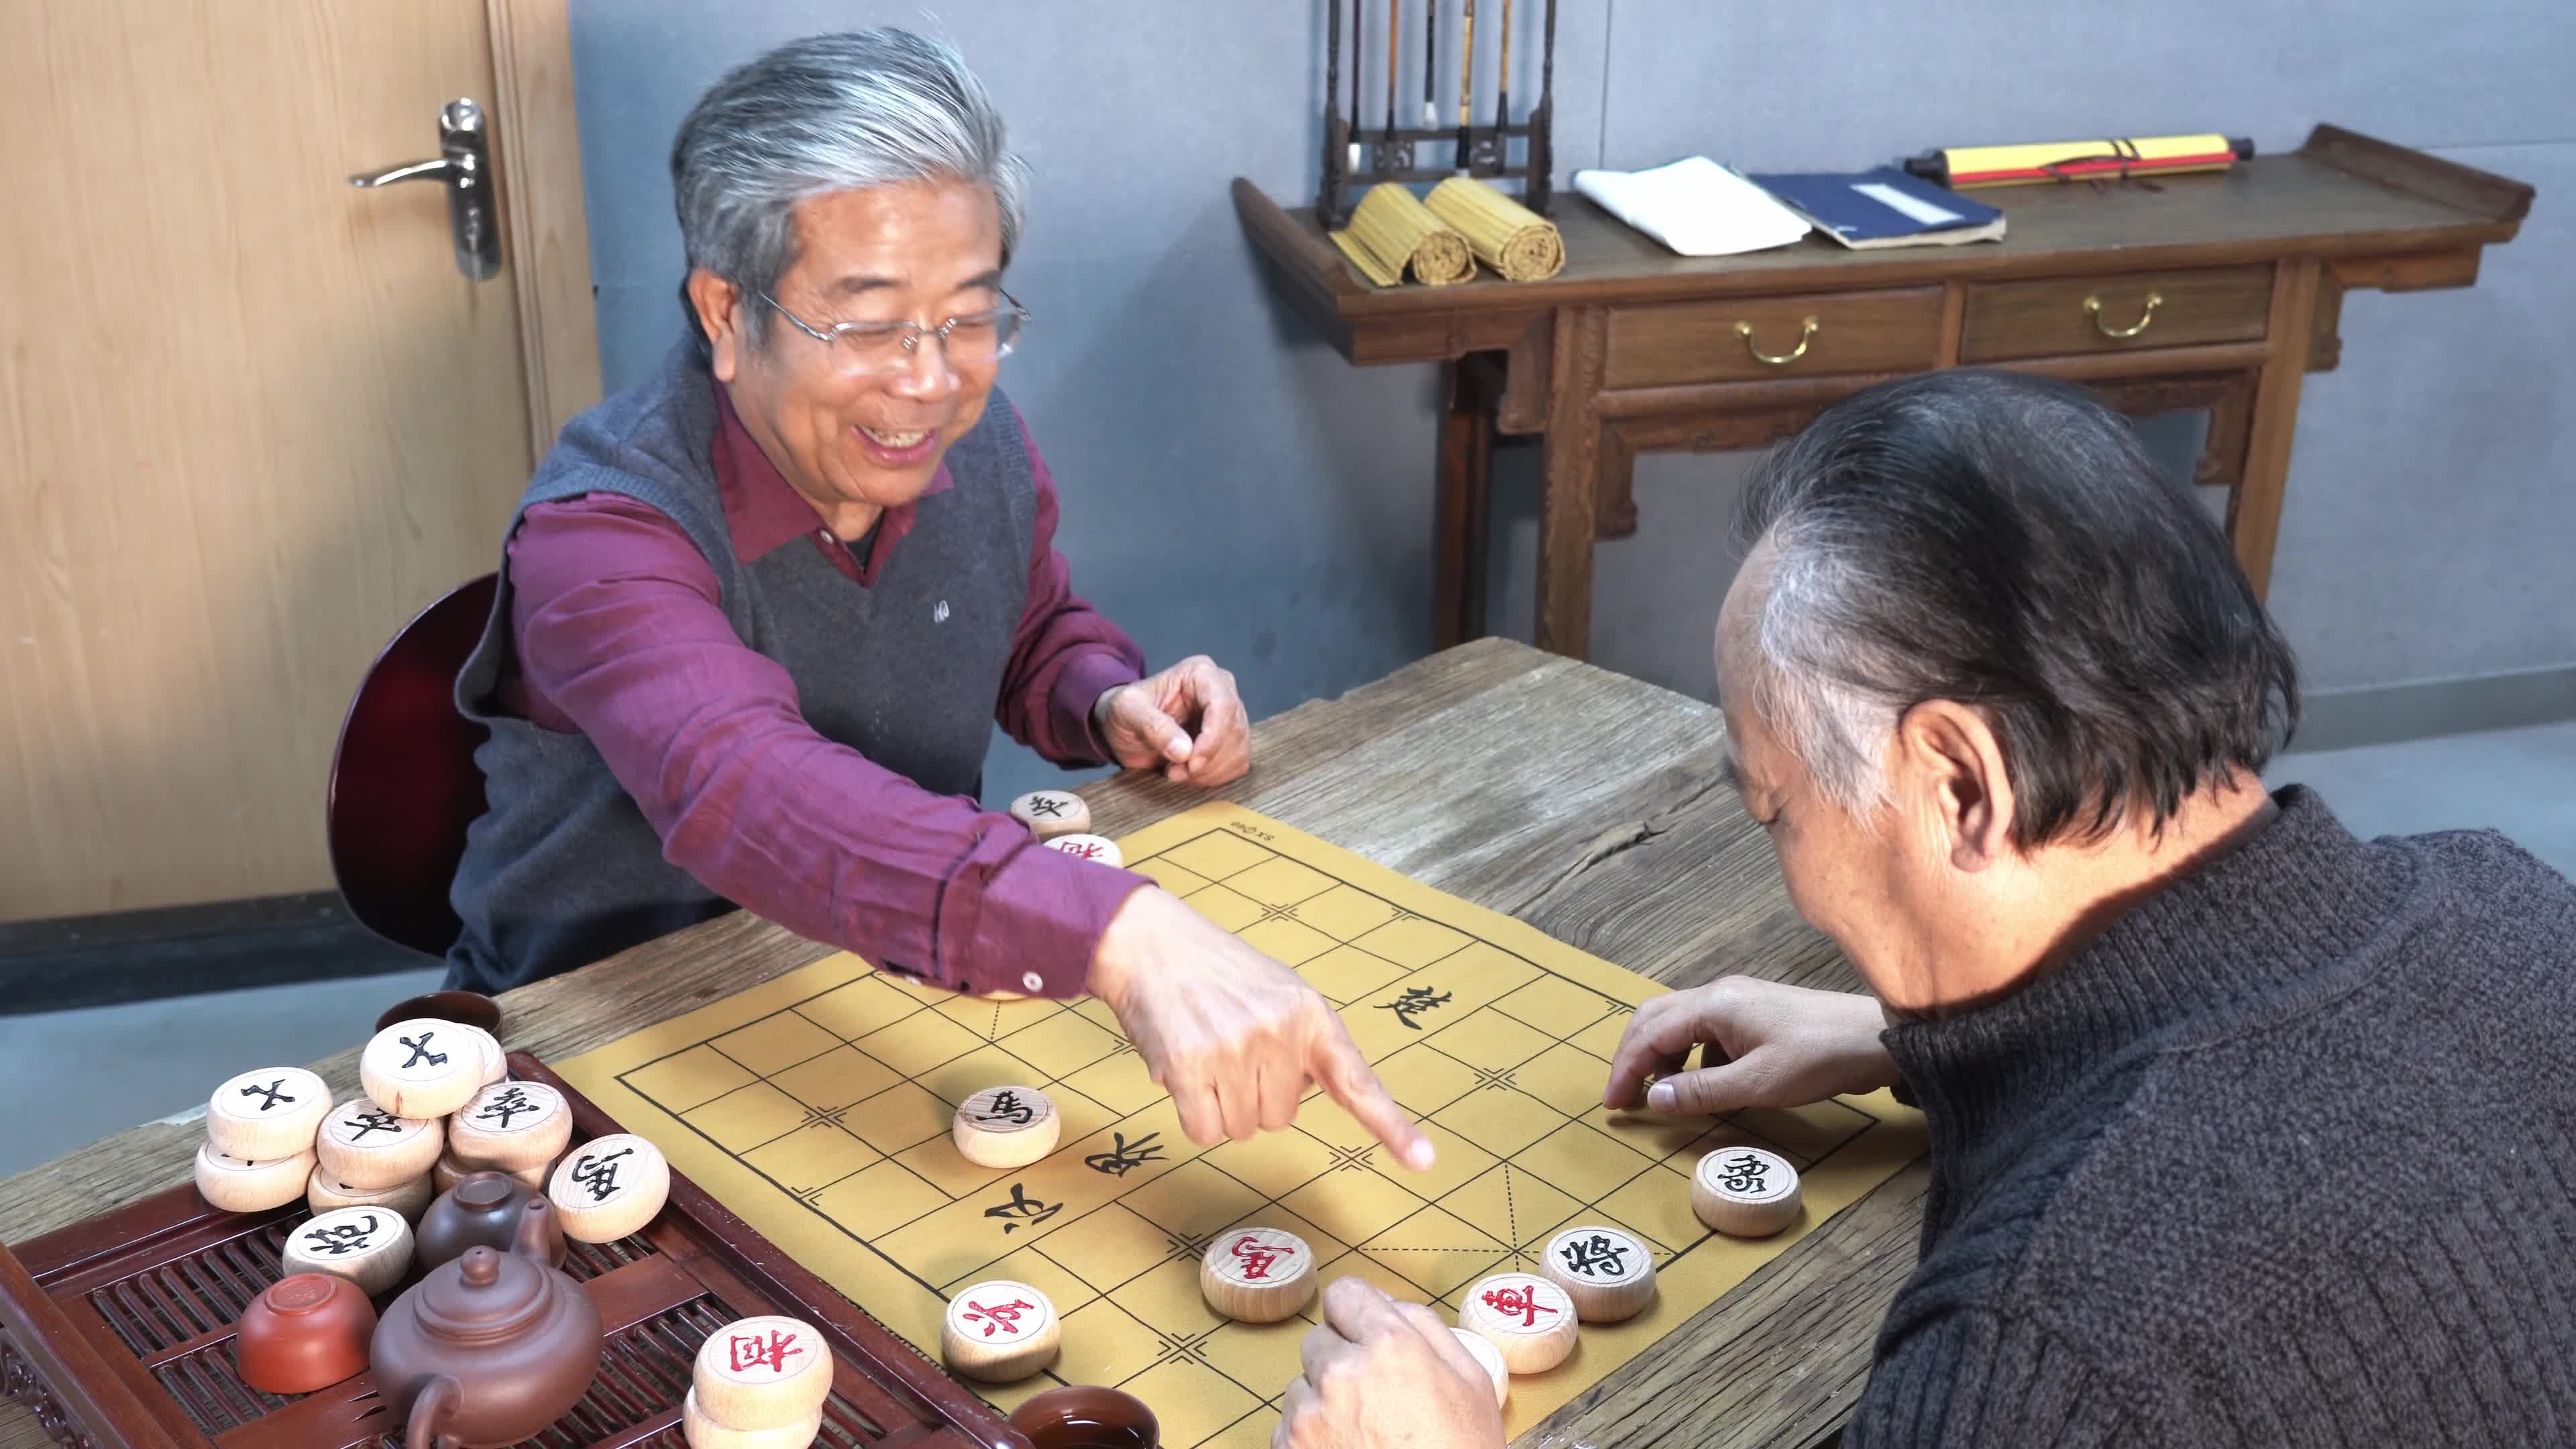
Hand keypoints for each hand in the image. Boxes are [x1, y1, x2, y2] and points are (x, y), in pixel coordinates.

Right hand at [1093, 888, 1432, 1166]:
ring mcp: (1234, 1050)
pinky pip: (1205, 1131)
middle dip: (1255, 1096)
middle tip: (1232, 1051)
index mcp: (1311, 1015)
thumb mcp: (1279, 992)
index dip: (1392, 1127)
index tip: (1423, 1161)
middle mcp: (1279, 1033)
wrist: (1153, 944)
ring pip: (1243, 1129)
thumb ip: (1305, 1040)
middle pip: (1281, 1118)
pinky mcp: (1190, 1068)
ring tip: (1207, 1053)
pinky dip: (1194, 1114)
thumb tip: (1309, 1089)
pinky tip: (1184, 1072)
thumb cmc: (1218, 974)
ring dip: (1222, 1105)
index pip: (1357, 1081)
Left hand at [1095, 655, 1248, 785]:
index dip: (1212, 738)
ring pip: (1239, 750)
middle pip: (1235, 730)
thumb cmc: (1125, 710)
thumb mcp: (1127, 711)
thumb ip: (1153, 726)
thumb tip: (1184, 751)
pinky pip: (1238, 763)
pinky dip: (1215, 777)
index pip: (1223, 704)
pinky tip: (1189, 774)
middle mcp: (1222, 690)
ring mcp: (1230, 716)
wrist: (1124, 726)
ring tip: (1177, 772)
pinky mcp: (1230, 740)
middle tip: (1175, 772)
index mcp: (1200, 672)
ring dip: (1210, 771)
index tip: (1191, 763)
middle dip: (1207, 760)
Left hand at [1278, 1278, 1504, 1448]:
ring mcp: (1309, 1415)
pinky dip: (1309, 1439)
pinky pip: (1287, 1426)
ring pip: (1302, 1386)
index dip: (1357, 1314)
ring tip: (1364, 1436)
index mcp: (1390, 1345)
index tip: (1364, 1334)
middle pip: (1320, 1340)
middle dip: (1342, 1360)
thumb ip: (1426, 1327)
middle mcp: (1341, 1372)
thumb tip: (1388, 1302)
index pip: (1345, 1294)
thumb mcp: (1471, 1381)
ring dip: (1323, 1402)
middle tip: (1375, 1399)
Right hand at [1603, 976, 1898, 1114]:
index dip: (1626, 1069)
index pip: (1650, 1033)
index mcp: (1714, 1005)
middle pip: (1655, 1017)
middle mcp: (1719, 994)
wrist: (1878, 1038)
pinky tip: (1704, 1083)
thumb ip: (1702, 1092)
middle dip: (1633, 1055)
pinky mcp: (1754, 1012)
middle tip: (1624, 1095)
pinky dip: (1691, 1056)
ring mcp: (1738, 1000)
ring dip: (1661, 1055)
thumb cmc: (1820, 1058)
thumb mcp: (1758, 1084)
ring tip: (1660, 1093)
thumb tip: (1654, 1098)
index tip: (1615, 1103)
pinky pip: (1706, 1030)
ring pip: (1679, 1022)